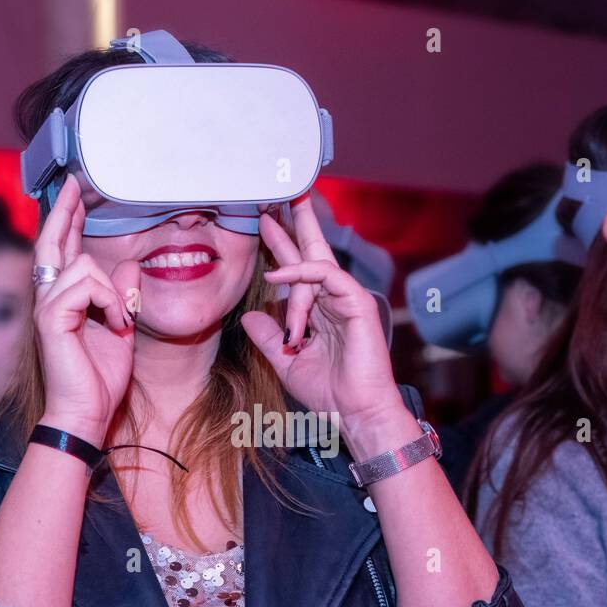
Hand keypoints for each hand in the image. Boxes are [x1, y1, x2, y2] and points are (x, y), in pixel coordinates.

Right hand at [33, 176, 137, 442]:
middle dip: (64, 211)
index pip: (64, 249)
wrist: (86, 411)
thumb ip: (123, 295)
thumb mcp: (121, 326)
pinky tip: (115, 325)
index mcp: (65, 298)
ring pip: (82, 266)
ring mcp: (46, 306)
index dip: (69, 220)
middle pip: (53, 242)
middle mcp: (49, 297)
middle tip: (73, 185)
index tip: (75, 193)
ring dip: (112, 291)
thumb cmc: (100, 376)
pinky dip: (109, 302)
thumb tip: (128, 265)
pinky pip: (85, 285)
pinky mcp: (51, 317)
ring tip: (120, 320)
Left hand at [240, 193, 403, 437]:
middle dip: (296, 221)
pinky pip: (327, 277)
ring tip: (266, 221)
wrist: (356, 413)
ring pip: (315, 261)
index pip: (299, 269)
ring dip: (290, 242)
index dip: (281, 245)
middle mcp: (334, 299)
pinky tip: (276, 274)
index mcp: (321, 310)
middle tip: (279, 192)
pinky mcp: (357, 303)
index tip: (262, 221)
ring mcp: (347, 299)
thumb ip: (268, 337)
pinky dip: (301, 274)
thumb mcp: (285, 361)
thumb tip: (250, 315)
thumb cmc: (330, 393)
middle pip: (312, 251)